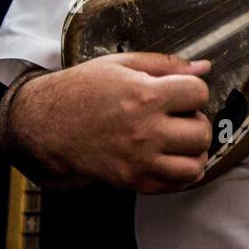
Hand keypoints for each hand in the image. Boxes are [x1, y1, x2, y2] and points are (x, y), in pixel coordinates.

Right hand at [9, 52, 212, 193]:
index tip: (181, 93)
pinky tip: (172, 157)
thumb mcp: (122, 64)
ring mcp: (138, 160)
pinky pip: (175, 185)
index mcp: (145, 96)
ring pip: (195, 164)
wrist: (46, 123)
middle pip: (202, 132)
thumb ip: (166, 64)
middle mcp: (144, 131)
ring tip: (180, 140)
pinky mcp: (131, 180)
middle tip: (180, 118)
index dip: (193, 91)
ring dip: (194, 151)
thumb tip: (203, 67)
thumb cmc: (83, 89)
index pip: (199, 94)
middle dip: (197, 122)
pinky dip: (182, 173)